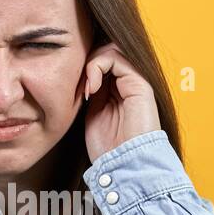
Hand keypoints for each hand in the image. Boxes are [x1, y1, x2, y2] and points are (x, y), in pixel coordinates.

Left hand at [81, 43, 160, 161]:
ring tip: (85, 88)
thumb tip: (77, 75)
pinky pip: (116, 57)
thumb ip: (89, 93)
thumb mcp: (90, 114)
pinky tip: (92, 88)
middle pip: (104, 51)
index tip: (74, 90)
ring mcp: (135, 82)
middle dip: (85, 63)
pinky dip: (98, 66)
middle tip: (77, 86)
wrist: (124, 164)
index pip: (99, 61)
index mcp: (117, 90)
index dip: (82, 68)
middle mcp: (128, 83)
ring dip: (90, 64)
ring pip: (110, 50)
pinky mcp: (140, 83)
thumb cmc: (107, 147)